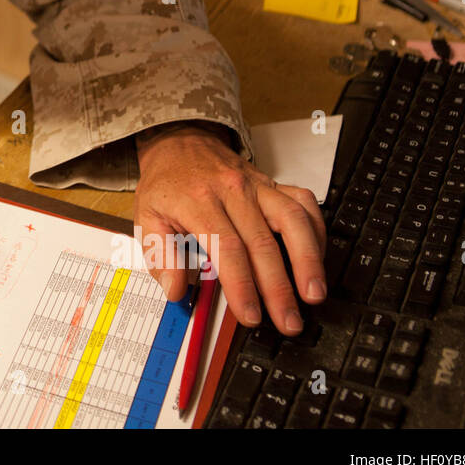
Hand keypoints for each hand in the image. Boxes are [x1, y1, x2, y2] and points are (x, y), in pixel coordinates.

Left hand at [133, 121, 326, 334]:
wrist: (179, 144)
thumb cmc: (166, 184)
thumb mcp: (146, 216)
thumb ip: (159, 255)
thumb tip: (175, 289)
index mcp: (197, 201)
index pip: (227, 248)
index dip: (242, 286)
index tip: (250, 314)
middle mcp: (232, 191)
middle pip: (262, 243)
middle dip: (278, 288)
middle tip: (287, 320)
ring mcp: (257, 185)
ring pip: (292, 220)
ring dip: (308, 260)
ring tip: (314, 293)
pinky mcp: (274, 183)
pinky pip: (304, 203)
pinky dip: (317, 231)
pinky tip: (318, 259)